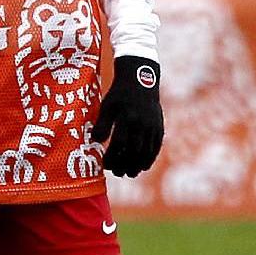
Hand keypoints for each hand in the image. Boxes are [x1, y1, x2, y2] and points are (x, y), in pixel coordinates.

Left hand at [90, 56, 162, 178]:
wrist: (142, 80)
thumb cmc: (120, 95)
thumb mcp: (107, 105)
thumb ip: (102, 124)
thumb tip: (95, 141)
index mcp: (127, 117)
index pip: (119, 143)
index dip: (112, 157)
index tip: (105, 165)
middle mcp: (142, 123)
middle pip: (134, 151)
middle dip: (125, 165)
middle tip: (117, 173)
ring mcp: (153, 127)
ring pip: (146, 152)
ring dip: (138, 165)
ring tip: (129, 174)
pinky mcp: (159, 128)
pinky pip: (156, 147)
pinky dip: (150, 159)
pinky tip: (143, 167)